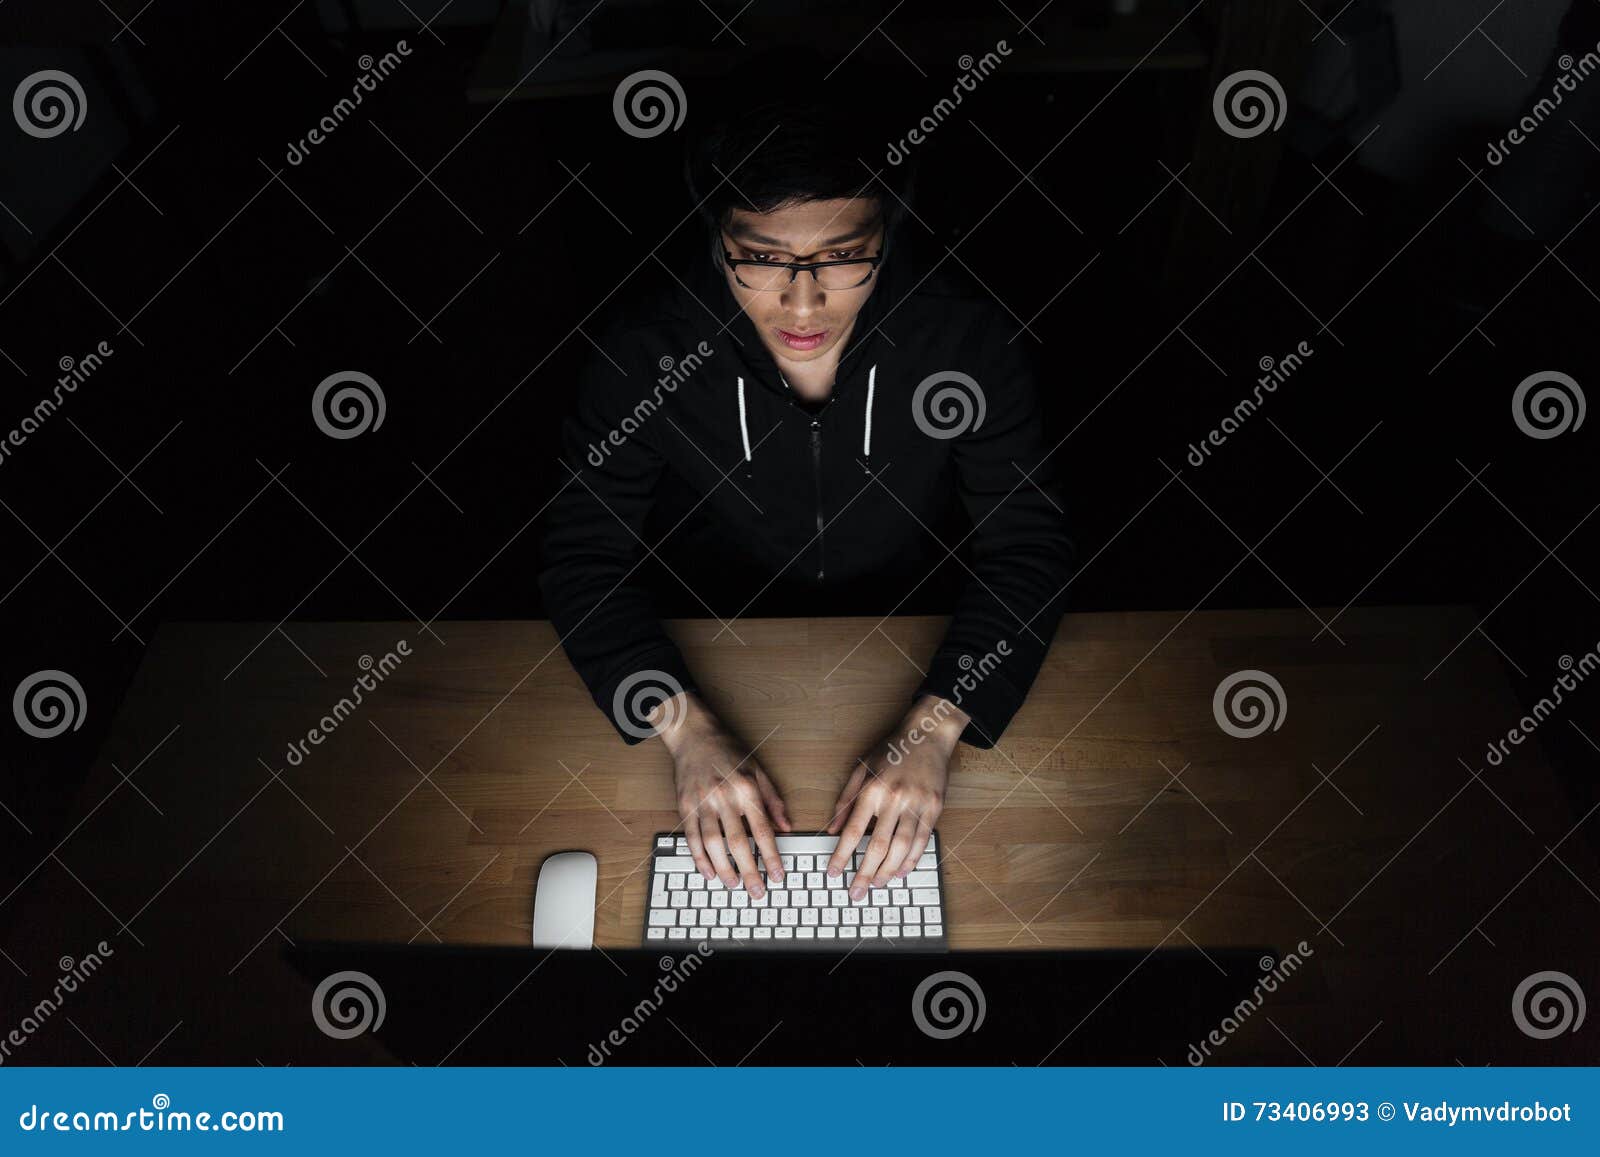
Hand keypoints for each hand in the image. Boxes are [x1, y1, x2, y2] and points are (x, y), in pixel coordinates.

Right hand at [651, 691, 790, 898]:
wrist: (694, 735)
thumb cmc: (729, 751)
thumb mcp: (758, 770)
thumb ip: (773, 800)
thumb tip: (787, 827)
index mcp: (746, 790)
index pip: (762, 830)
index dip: (771, 856)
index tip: (778, 875)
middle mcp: (724, 797)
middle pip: (737, 843)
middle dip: (749, 871)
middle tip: (757, 891)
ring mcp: (701, 803)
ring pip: (712, 844)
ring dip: (723, 868)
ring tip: (733, 884)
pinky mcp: (684, 806)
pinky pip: (691, 838)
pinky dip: (699, 858)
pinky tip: (708, 871)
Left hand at [825, 695, 966, 898]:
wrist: (927, 735)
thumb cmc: (890, 751)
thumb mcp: (861, 768)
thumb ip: (845, 800)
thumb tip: (831, 829)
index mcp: (872, 789)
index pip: (853, 830)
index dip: (842, 855)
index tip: (833, 873)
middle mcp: (894, 799)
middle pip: (878, 845)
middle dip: (865, 873)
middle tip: (855, 892)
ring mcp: (917, 804)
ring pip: (902, 848)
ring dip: (888, 871)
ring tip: (877, 885)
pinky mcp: (934, 808)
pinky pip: (923, 840)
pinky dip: (912, 859)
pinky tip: (902, 871)